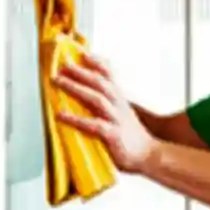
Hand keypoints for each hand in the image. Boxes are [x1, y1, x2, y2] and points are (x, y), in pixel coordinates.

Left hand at [52, 53, 159, 174]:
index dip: (96, 62)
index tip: (82, 53)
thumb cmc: (133, 139)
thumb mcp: (123, 115)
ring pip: (96, 98)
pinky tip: (61, 115)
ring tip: (58, 81)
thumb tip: (88, 99)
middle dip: (80, 71)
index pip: (109, 74)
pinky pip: (92, 124)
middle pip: (100, 82)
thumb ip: (109, 105)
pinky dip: (75, 119)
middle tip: (63, 65)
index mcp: (120, 100)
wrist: (150, 156)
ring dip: (75, 87)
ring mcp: (116, 119)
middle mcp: (119, 105)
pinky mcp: (113, 135)